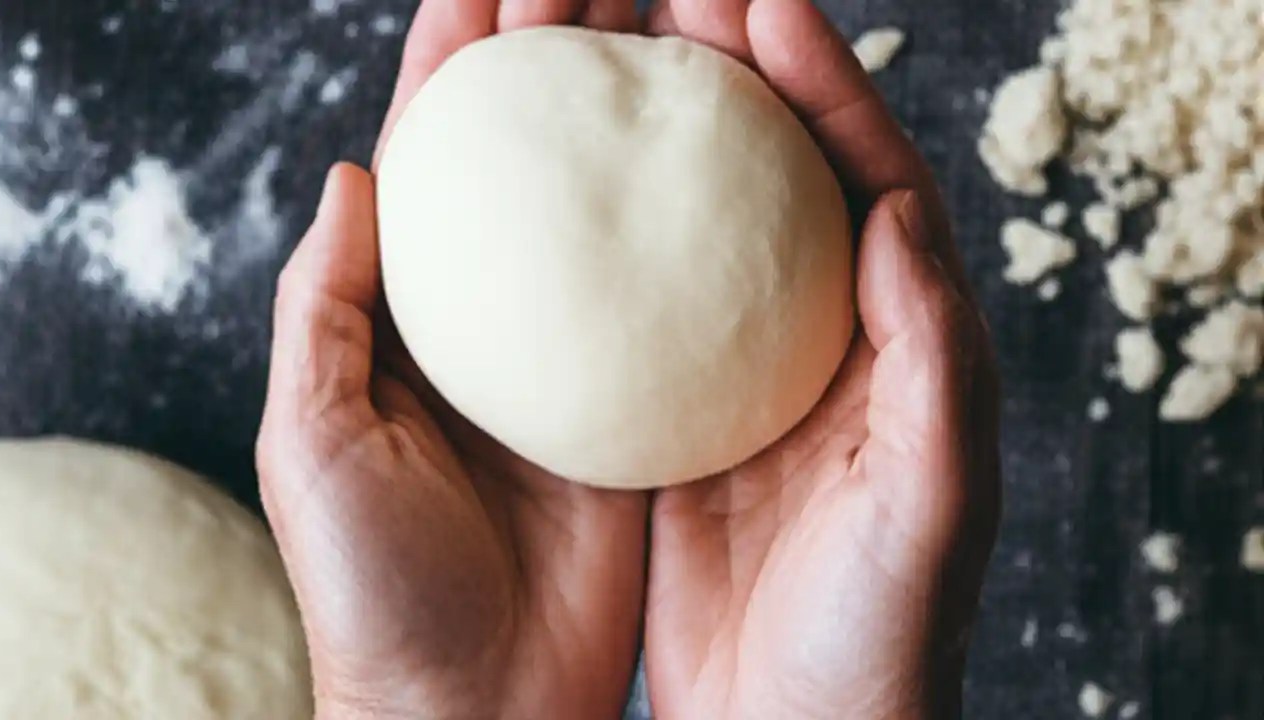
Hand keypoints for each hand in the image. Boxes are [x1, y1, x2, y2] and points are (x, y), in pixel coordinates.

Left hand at [257, 4, 647, 717]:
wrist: (473, 711)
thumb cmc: (375, 592)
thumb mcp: (315, 447)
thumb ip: (324, 311)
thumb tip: (355, 174)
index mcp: (404, 315)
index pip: (432, 155)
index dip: (458, 58)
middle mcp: (495, 319)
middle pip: (529, 157)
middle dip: (559, 58)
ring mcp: (573, 357)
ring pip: (608, 211)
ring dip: (636, 120)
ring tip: (679, 37)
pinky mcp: (641, 406)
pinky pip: (674, 301)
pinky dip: (699, 232)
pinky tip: (737, 172)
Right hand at [643, 2, 1001, 718]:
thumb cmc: (883, 637)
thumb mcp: (929, 504)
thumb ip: (933, 362)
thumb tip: (896, 214)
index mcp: (907, 347)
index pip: (872, 181)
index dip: (825, 86)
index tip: (760, 5)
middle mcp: (831, 343)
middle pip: (783, 178)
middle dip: (737, 77)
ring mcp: (749, 375)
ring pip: (706, 227)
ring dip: (662, 140)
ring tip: (606, 59)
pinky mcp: (682, 420)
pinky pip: (641, 306)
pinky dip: (607, 243)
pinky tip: (555, 198)